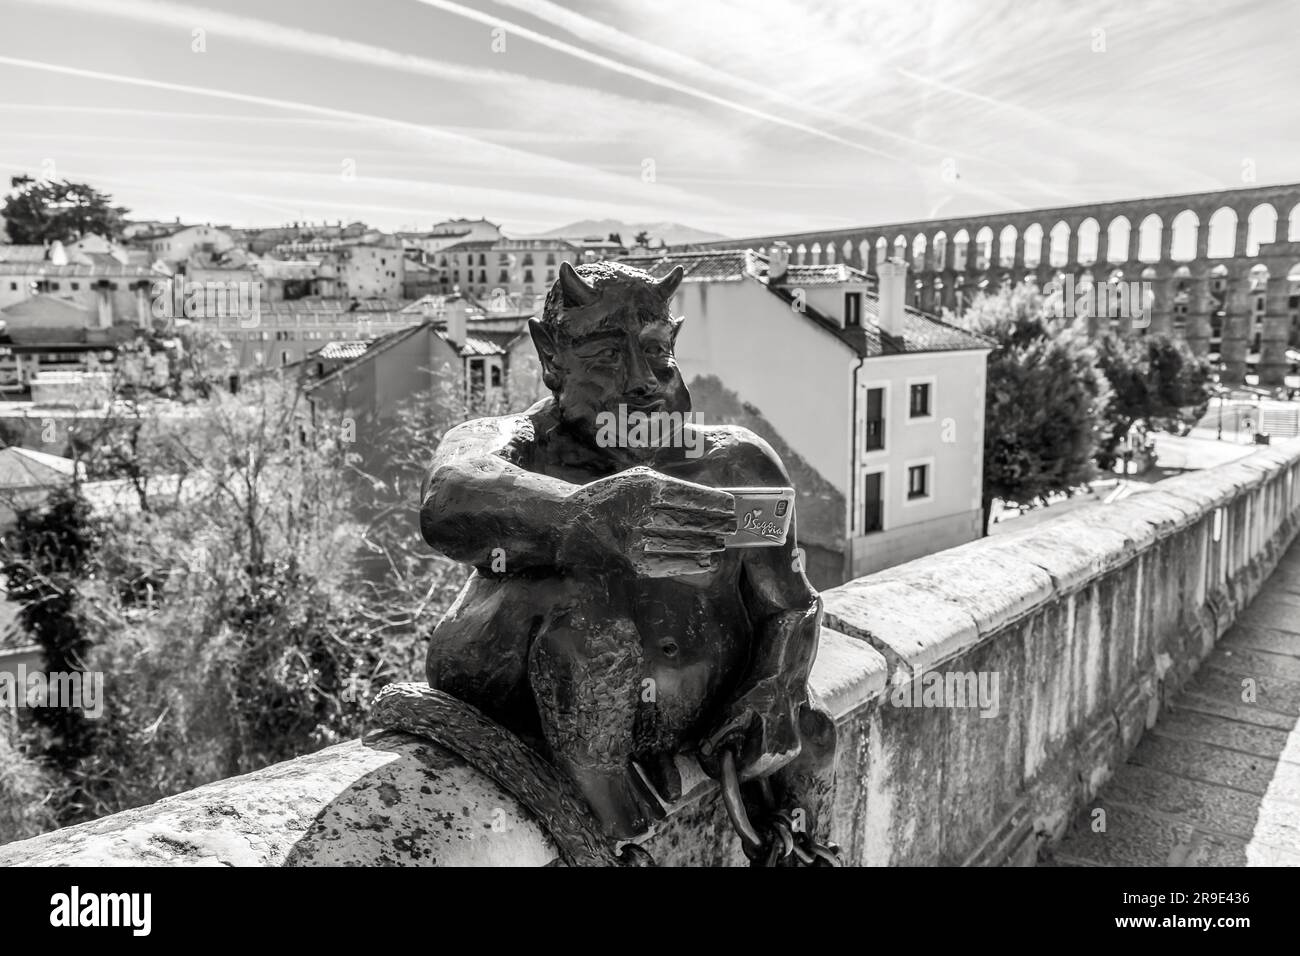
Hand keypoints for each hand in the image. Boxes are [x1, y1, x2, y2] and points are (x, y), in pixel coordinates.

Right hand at [560, 467, 734, 577]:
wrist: (573, 521)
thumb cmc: (612, 495)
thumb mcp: (637, 478)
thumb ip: (668, 485)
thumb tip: (707, 498)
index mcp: (646, 487)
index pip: (690, 495)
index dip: (714, 502)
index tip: (731, 506)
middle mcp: (643, 512)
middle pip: (690, 520)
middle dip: (716, 524)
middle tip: (733, 526)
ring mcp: (638, 539)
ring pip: (683, 543)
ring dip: (707, 544)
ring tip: (721, 543)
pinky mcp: (633, 561)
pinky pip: (669, 564)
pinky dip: (690, 563)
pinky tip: (705, 561)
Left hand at [698, 684, 801, 781]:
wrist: (780, 681)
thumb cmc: (753, 696)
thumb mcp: (729, 715)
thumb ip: (714, 737)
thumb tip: (702, 752)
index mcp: (761, 755)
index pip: (738, 775)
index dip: (725, 768)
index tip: (719, 757)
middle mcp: (778, 759)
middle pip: (751, 775)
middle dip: (738, 766)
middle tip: (728, 749)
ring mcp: (788, 754)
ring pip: (764, 770)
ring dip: (751, 762)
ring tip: (743, 742)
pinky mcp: (794, 748)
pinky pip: (774, 760)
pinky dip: (764, 756)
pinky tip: (758, 740)